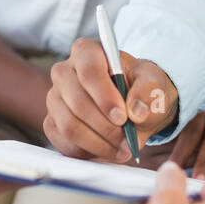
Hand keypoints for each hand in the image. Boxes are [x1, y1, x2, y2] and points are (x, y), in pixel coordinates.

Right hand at [44, 38, 177, 162]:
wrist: (133, 104)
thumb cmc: (140, 87)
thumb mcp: (153, 83)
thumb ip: (148, 92)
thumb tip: (136, 111)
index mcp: (86, 51)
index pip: (89, 72)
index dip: (105, 97)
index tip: (123, 117)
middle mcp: (63, 72)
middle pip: (78, 103)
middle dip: (106, 128)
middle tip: (128, 141)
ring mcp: (55, 98)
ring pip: (70, 126)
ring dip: (100, 144)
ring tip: (123, 149)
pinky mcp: (52, 123)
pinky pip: (65, 143)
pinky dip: (89, 152)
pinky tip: (108, 150)